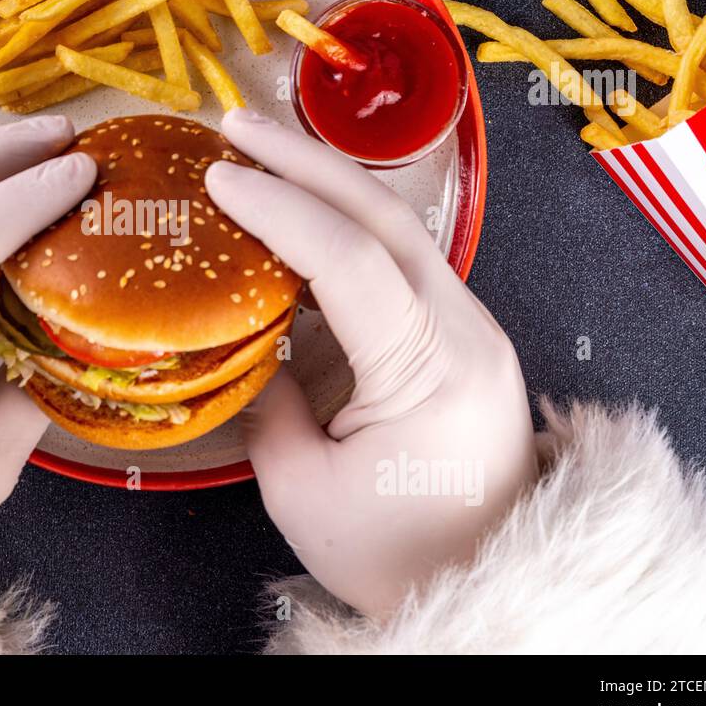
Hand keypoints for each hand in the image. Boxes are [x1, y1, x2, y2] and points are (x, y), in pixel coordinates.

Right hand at [205, 109, 537, 618]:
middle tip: (234, 126)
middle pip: (386, 216)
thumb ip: (267, 396)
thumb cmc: (393, 554)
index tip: (217, 177)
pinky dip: (347, 228)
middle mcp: (468, 332)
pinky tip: (299, 216)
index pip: (350, 259)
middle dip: (305, 161)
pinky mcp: (464, 334)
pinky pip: (403, 260)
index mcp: (431, 372)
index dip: (279, 208)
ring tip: (258, 154)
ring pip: (399, 228)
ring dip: (327, 186)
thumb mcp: (299, 488)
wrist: (488, 579)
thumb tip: (248, 336)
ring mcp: (475, 327)